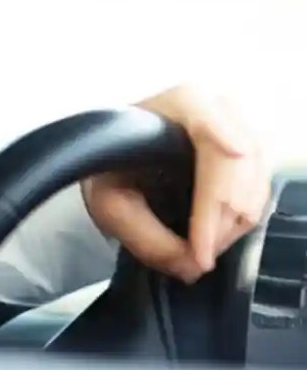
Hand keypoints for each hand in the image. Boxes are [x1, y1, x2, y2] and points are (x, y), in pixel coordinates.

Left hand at [81, 85, 270, 281]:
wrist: (112, 143)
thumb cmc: (109, 162)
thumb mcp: (110, 200)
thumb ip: (145, 236)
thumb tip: (191, 267)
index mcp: (183, 102)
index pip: (214, 145)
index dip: (211, 204)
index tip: (201, 249)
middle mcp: (222, 106)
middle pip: (241, 173)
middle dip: (219, 225)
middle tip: (195, 258)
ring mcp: (241, 125)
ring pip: (256, 184)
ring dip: (231, 226)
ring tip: (201, 249)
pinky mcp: (249, 147)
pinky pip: (260, 189)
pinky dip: (240, 219)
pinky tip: (216, 234)